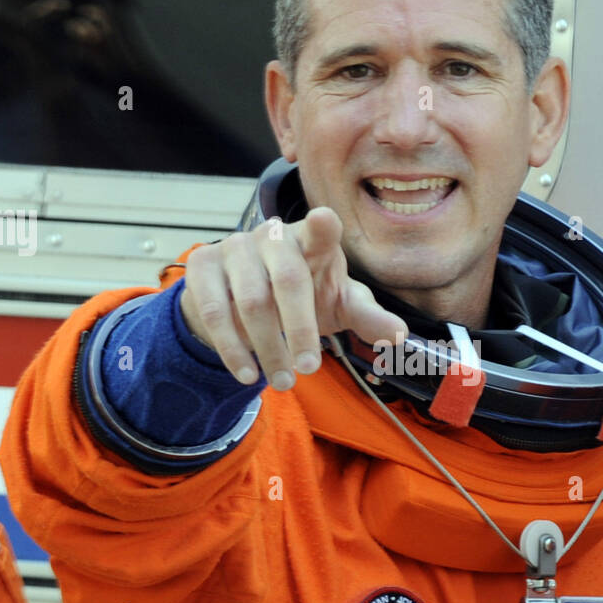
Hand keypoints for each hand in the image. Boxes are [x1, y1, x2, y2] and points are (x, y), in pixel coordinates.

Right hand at [179, 208, 406, 388]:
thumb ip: (367, 317)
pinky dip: (232, 349)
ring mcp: (234, 247)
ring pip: (250, 301)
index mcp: (312, 241)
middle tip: (309, 369)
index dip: (322, 227)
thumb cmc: (304, 295)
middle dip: (300, 331)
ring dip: (268, 348)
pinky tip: (248, 373)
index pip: (321, 230)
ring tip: (283, 381)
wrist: (245, 296)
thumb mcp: (338, 305)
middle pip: (287, 280)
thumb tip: (399, 336)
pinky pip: (214, 311)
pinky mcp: (203, 265)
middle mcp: (272, 236)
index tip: (324, 221)